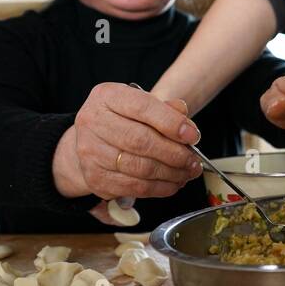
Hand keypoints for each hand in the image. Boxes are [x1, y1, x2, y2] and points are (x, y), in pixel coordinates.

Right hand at [55, 82, 201, 199]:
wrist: (94, 139)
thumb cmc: (124, 120)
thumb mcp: (143, 104)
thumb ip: (166, 110)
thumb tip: (187, 128)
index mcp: (107, 96)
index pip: (143, 108)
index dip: (172, 123)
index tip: (193, 135)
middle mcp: (93, 122)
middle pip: (141, 141)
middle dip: (174, 154)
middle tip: (193, 160)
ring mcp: (91, 152)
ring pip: (139, 168)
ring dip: (171, 174)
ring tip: (187, 172)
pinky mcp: (95, 178)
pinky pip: (133, 187)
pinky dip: (159, 188)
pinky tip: (172, 183)